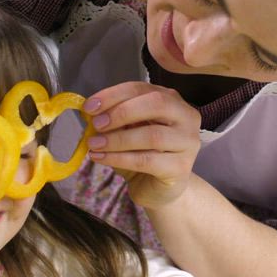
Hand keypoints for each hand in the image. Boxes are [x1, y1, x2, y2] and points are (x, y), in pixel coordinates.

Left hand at [83, 82, 200, 208]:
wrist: (158, 188)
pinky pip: (146, 160)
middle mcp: (186, 117)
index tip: (89, 106)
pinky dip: (119, 158)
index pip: (142, 89)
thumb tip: (92, 111)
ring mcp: (187, 142)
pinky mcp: (180, 167)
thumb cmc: (142, 153)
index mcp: (171, 100)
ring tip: (94, 144)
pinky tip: (100, 158)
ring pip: (152, 135)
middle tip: (97, 124)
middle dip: (122, 112)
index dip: (114, 95)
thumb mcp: (127, 130)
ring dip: (118, 139)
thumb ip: (115, 118)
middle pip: (156, 104)